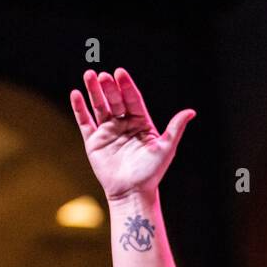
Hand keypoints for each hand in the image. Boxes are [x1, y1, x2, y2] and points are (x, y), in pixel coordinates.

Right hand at [69, 67, 195, 201]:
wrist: (132, 193)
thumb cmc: (151, 173)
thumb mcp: (165, 148)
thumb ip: (175, 129)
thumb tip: (191, 111)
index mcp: (141, 123)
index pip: (133, 100)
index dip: (126, 87)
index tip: (120, 73)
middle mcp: (124, 124)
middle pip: (115, 101)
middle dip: (109, 88)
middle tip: (104, 76)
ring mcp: (108, 132)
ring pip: (99, 107)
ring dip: (94, 91)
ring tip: (89, 75)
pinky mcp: (94, 141)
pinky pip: (85, 122)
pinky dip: (79, 108)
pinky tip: (75, 94)